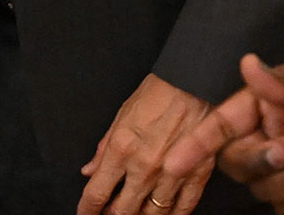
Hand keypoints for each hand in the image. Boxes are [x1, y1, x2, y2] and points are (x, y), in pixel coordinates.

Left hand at [78, 73, 214, 214]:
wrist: (194, 80)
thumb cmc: (159, 92)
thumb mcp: (122, 114)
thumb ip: (104, 147)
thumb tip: (90, 170)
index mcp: (122, 149)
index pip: (96, 193)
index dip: (87, 210)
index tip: (85, 214)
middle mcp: (144, 166)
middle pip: (122, 212)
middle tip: (111, 213)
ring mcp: (172, 173)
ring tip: (136, 213)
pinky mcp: (198, 174)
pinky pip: (183, 208)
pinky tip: (165, 214)